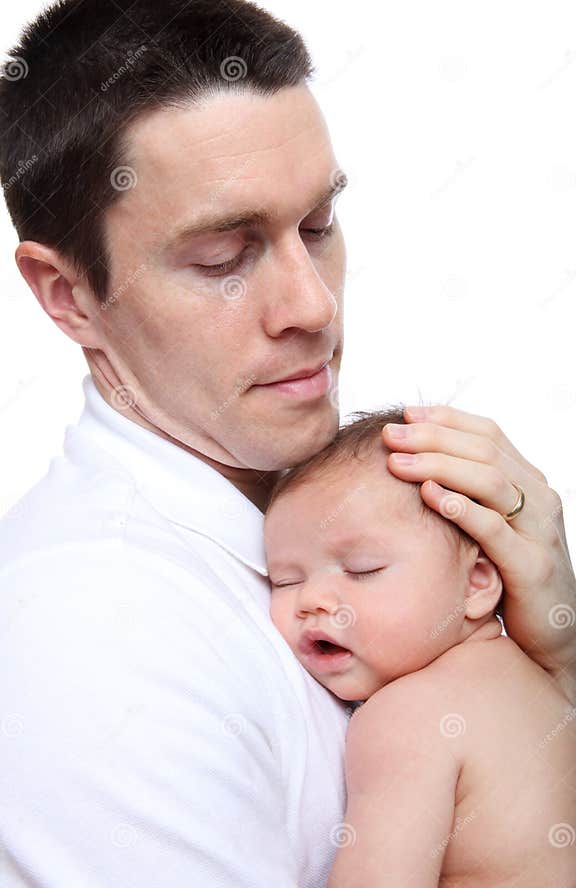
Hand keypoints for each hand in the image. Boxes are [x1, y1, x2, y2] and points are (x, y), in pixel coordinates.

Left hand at [382, 405, 575, 702]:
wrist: (554, 634)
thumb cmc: (511, 576)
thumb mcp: (494, 526)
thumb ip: (471, 494)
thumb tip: (421, 461)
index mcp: (531, 482)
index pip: (489, 433)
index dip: (446, 419)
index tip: (405, 415)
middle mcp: (540, 498)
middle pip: (484, 450)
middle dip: (432, 438)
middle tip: (390, 435)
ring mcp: (539, 531)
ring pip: (489, 481)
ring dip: (438, 465)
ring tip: (398, 462)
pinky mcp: (531, 565)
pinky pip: (494, 528)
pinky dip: (460, 508)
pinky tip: (429, 497)